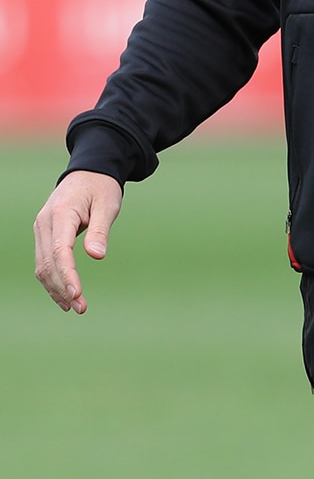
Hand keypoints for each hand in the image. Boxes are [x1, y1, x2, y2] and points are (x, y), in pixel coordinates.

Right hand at [34, 170, 122, 313]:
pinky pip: (44, 261)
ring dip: (56, 288)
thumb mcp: (107, 204)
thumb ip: (100, 229)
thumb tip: (96, 255)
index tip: (77, 294)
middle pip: (47, 263)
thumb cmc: (101, 186)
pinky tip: (64, 295)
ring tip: (75, 306)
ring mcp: (41, 228)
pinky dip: (52, 279)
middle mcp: (45, 222)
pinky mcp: (44, 234)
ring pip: (42, 266)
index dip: (67, 274)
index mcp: (61, 213)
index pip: (60, 250)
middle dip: (63, 288)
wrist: (89, 170)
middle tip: (82, 308)